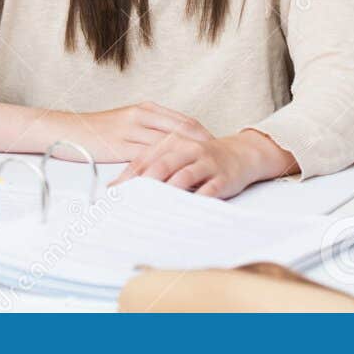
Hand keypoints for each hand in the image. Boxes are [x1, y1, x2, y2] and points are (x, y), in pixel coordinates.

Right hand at [58, 102, 211, 162]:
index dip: (202, 135)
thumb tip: (169, 147)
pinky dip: (163, 170)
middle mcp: (142, 116)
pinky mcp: (120, 146)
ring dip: (185, 160)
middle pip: (182, 131)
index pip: (184, 121)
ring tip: (202, 175)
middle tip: (217, 162)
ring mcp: (132, 130)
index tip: (216, 148)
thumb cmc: (96, 131)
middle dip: (202, 147)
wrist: (65, 129)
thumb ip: (147, 133)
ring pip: (168, 145)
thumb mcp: (126, 125)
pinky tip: (173, 182)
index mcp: (146, 109)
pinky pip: (148, 159)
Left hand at [113, 129, 294, 198]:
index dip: (128, 175)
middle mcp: (189, 149)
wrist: (240, 153)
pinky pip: (209, 190)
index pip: (146, 157)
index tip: (112, 192)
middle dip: (145, 183)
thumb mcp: (176, 155)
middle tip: (129, 200)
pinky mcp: (222, 177)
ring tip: (153, 208)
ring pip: (184, 176)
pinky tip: (186, 212)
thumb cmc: (201, 157)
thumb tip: (118, 187)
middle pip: (163, 164)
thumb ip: (151, 166)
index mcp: (173, 142)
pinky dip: (197, 201)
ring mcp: (207, 162)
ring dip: (168, 192)